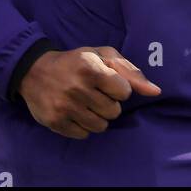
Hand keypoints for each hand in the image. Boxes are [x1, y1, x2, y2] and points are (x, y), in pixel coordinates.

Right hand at [18, 46, 160, 139]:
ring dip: (97, 117)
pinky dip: (83, 126)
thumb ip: (131, 72)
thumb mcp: (103, 56)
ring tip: (86, 104)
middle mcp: (77, 88)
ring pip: (101, 126)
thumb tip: (156, 92)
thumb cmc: (76, 61)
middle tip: (94, 94)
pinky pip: (84, 134)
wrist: (34, 71)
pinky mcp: (55, 122)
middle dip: (108, 103)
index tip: (106, 83)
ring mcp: (65, 107)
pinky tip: (75, 112)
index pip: (124, 92)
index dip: (118, 89)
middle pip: (114, 112)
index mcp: (90, 68)